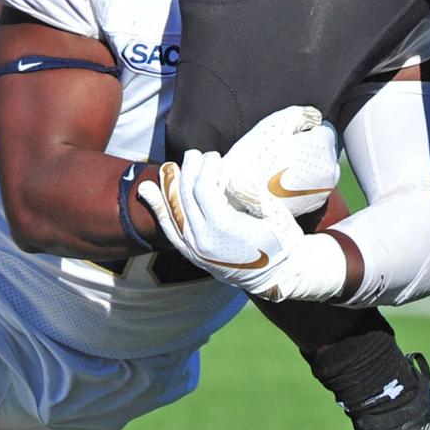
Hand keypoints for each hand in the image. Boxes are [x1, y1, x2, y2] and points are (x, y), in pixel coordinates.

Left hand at [139, 150, 343, 302]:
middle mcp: (203, 241)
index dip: (207, 168)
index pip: (203, 189)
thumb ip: (252, 195)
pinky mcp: (193, 255)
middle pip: (186, 196)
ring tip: (168, 166)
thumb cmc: (281, 241)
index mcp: (224, 229)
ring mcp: (195, 250)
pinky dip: (158, 209)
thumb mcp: (275, 216)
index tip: (215, 156)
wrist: (278, 276)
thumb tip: (230, 178)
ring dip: (169, 185)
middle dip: (188, 170)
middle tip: (194, 154)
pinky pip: (170, 230)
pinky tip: (148, 191)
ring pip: (173, 211)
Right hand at [221, 104, 338, 219]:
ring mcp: (324, 189)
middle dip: (309, 147)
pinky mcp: (316, 204)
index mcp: (321, 146)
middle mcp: (329, 169)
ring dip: (309, 164)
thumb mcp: (275, 124)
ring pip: (322, 167)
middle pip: (325, 149)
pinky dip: (305, 181)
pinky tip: (285, 182)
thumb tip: (315, 118)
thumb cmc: (254, 159)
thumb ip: (302, 114)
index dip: (304, 130)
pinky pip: (316, 185)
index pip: (324, 128)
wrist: (241, 199)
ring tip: (282, 169)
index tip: (287, 139)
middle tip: (283, 153)